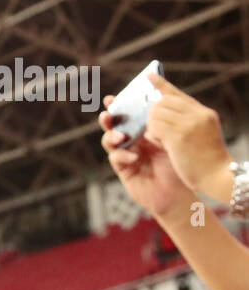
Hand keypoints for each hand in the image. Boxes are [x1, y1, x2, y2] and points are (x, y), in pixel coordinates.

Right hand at [99, 103, 192, 219]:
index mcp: (145, 130)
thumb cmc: (181, 163)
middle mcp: (133, 141)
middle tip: (108, 114)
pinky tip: (134, 156)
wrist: (181, 191)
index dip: (119, 105)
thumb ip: (165, 122)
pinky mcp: (124, 170)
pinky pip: (116, 159)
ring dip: (111, 136)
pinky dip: (122, 155)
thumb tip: (158, 100)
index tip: (112, 98)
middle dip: (107, 119)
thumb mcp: (175, 137)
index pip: (129, 114)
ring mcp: (126, 155)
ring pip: (109, 141)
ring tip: (120, 135)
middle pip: (113, 125)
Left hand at [142, 73, 233, 200]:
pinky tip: (159, 142)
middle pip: (162, 102)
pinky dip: (152, 134)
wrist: (218, 176)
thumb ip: (185, 121)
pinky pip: (154, 127)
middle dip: (152, 113)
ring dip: (152, 126)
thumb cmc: (207, 159)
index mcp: (203, 113)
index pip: (177, 94)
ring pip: (156, 114)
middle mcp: (197, 115)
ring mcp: (188, 124)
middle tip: (154, 125)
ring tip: (160, 137)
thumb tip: (160, 113)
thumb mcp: (201, 134)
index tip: (149, 76)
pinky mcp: (179, 136)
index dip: (161, 85)